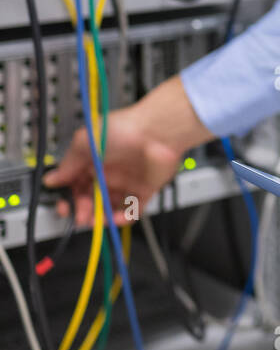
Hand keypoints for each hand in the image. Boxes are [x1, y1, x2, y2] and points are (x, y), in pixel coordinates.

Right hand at [43, 75, 211, 226]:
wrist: (157, 131)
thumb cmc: (124, 129)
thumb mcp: (86, 142)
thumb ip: (68, 164)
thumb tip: (52, 179)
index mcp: (92, 160)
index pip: (75, 185)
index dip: (68, 197)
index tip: (64, 207)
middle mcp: (108, 172)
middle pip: (91, 199)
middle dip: (82, 210)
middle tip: (80, 216)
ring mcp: (126, 183)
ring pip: (109, 208)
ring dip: (101, 218)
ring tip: (96, 221)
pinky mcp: (144, 191)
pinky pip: (132, 211)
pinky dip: (123, 218)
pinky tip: (116, 218)